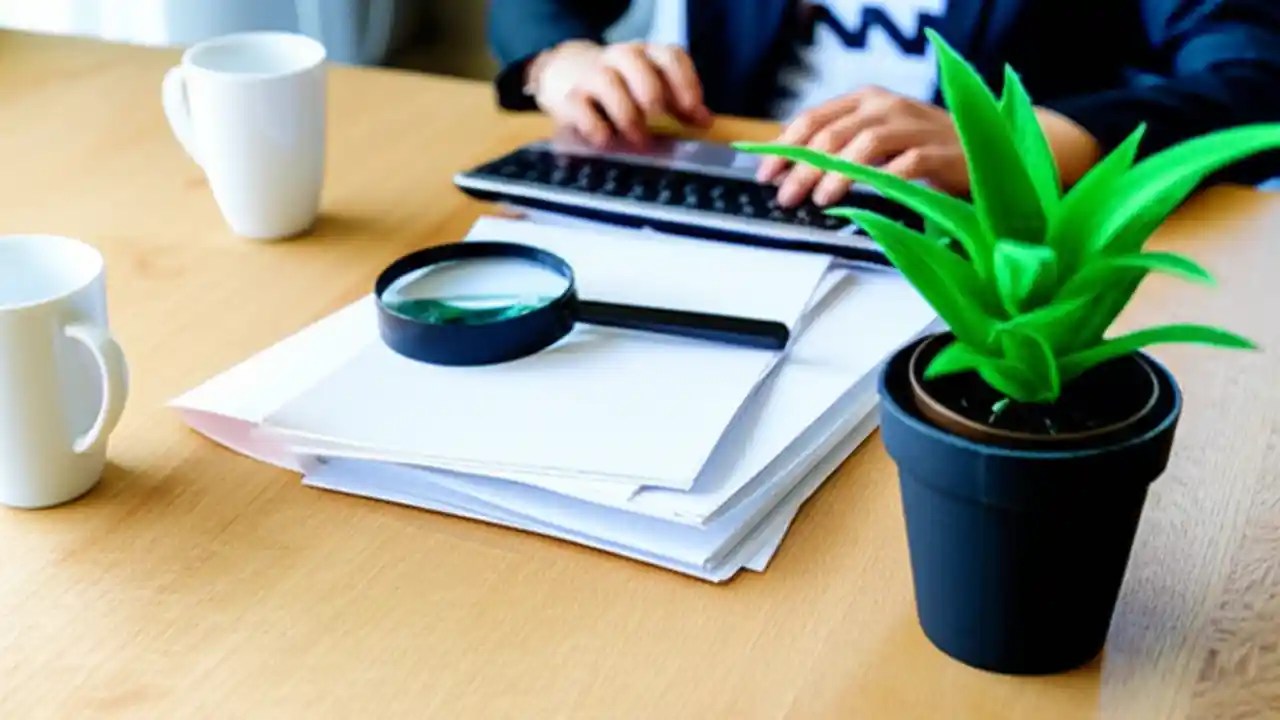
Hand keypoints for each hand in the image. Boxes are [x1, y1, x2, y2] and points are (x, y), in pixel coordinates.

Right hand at [526, 40, 712, 146]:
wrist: (565, 75)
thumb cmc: (620, 89)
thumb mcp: (651, 90)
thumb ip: (679, 104)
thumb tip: (704, 121)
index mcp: (647, 55)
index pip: (670, 55)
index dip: (684, 82)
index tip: (692, 112)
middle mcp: (620, 57)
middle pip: (637, 62)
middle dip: (651, 94)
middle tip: (659, 121)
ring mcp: (592, 74)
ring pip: (607, 82)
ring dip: (627, 114)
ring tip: (639, 140)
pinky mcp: (569, 96)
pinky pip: (579, 106)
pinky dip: (595, 126)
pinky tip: (606, 142)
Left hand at [756, 87, 1100, 206]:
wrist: (988, 149)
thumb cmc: (925, 149)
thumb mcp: (877, 142)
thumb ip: (839, 150)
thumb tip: (792, 171)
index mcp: (867, 100)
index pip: (814, 118)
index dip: (784, 146)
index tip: (765, 173)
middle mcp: (887, 107)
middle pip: (832, 133)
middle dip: (802, 166)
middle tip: (785, 194)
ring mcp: (913, 127)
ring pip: (863, 144)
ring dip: (835, 173)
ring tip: (818, 198)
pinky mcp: (937, 152)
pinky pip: (903, 164)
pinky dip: (878, 181)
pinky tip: (861, 199)